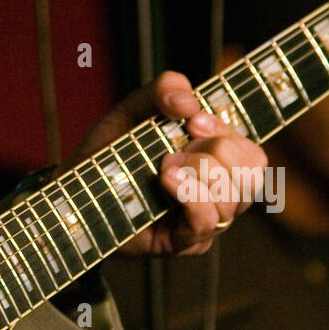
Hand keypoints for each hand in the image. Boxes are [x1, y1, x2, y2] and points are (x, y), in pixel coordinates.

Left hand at [76, 71, 266, 254]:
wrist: (75, 187)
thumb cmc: (111, 150)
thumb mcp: (136, 108)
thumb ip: (165, 88)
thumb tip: (189, 102)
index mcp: (217, 162)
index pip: (251, 153)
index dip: (227, 131)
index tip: (192, 122)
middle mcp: (218, 193)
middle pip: (253, 174)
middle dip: (216, 152)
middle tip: (173, 151)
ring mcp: (204, 221)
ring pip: (235, 198)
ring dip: (199, 172)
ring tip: (163, 166)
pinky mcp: (184, 241)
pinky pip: (208, 221)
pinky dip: (191, 194)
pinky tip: (166, 180)